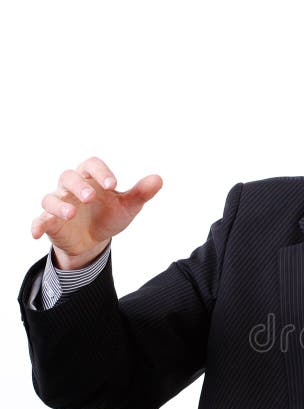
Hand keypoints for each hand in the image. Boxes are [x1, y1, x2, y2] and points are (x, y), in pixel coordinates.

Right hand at [32, 157, 162, 269]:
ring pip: (51, 198)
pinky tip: (37, 232)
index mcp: (91, 178)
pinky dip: (38, 224)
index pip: (91, 165)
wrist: (95, 240)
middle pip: (68, 177)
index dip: (100, 172)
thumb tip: (158, 179)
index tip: (113, 184)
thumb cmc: (109, 215)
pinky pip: (40, 220)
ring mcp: (59, 203)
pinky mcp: (50, 221)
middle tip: (91, 197)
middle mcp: (72, 187)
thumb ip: (141, 193)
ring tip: (72, 213)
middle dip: (79, 186)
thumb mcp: (127, 207)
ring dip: (60, 204)